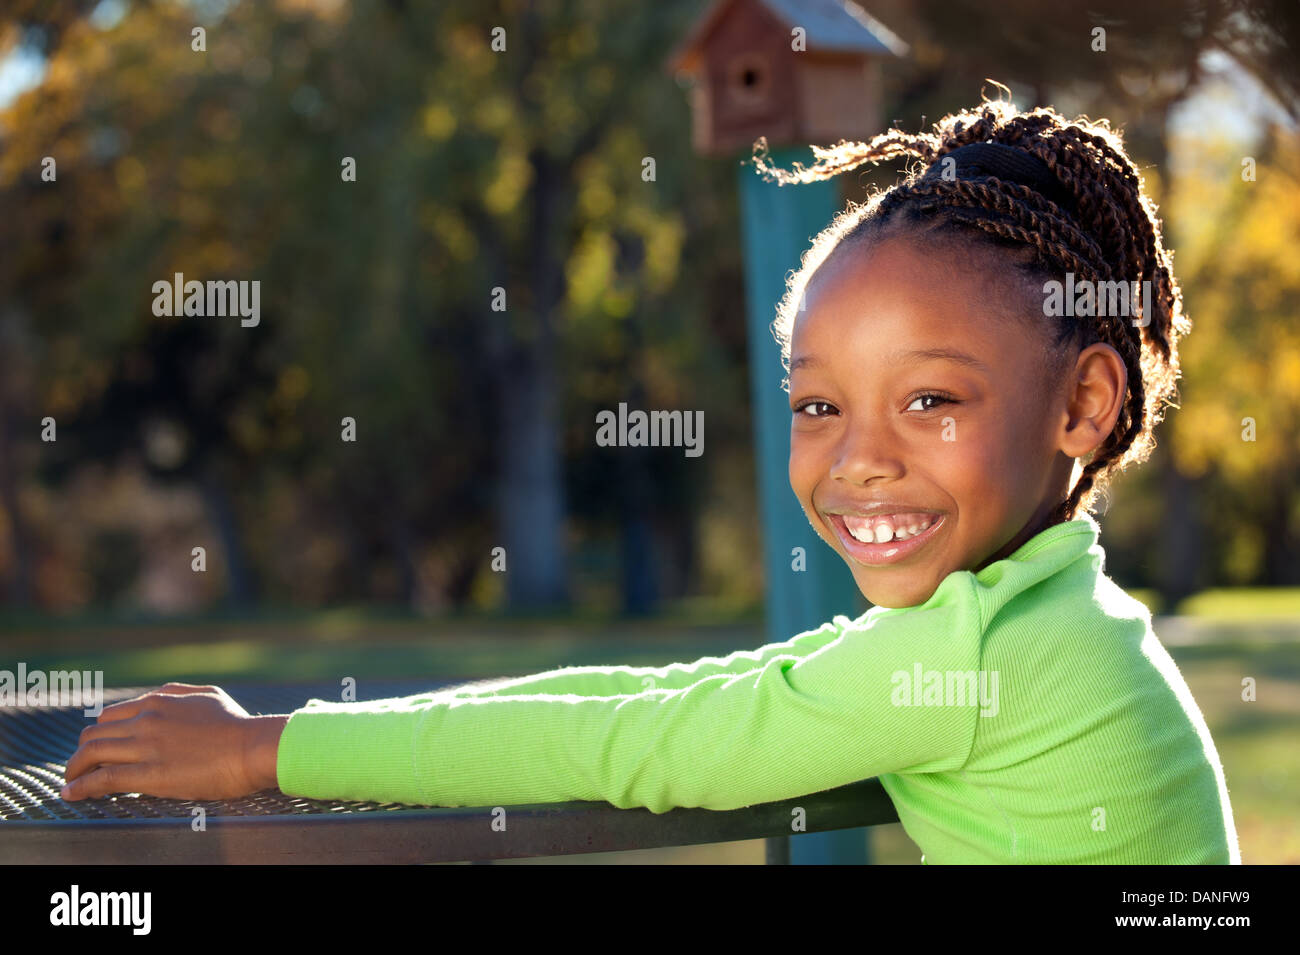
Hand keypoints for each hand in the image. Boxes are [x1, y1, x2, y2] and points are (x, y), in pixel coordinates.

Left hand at [61, 682, 288, 801]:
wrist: (253, 747)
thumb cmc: (237, 724)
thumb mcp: (208, 695)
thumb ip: (180, 691)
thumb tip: (161, 693)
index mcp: (158, 701)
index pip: (111, 716)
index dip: (98, 733)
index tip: (96, 748)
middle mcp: (145, 720)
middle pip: (94, 734)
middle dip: (82, 752)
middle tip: (80, 767)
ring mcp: (145, 747)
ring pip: (91, 754)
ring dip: (74, 769)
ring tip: (71, 782)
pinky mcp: (149, 774)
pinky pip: (103, 779)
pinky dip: (81, 787)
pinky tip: (71, 794)